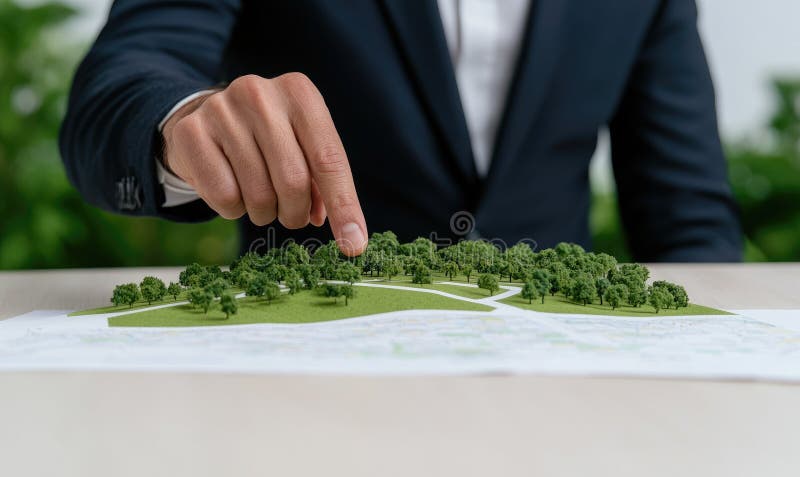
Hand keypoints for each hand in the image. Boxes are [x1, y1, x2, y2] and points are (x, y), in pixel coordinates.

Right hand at [162, 73, 367, 255]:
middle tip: (292, 217)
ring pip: (259, 194)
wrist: (205, 118)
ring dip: (265, 213)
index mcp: (299, 93)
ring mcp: (221, 110)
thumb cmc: (267, 140)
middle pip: (294, 180)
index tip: (354, 244)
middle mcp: (260, 94)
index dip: (344, 207)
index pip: (329, 159)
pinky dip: (233, 210)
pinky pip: (225, 197)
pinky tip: (233, 190)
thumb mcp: (302, 147)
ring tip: (261, 200)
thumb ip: (324, 184)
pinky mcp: (191, 133)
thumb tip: (348, 232)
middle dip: (296, 214)